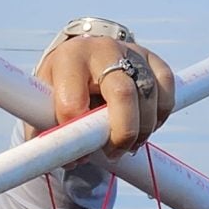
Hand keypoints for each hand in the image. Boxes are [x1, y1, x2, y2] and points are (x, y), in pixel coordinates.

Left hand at [37, 33, 176, 153]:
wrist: (78, 60)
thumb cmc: (58, 90)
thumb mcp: (42, 107)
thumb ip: (48, 133)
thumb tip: (73, 159)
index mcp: (68, 60)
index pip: (73, 103)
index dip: (78, 135)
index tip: (78, 154)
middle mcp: (101, 49)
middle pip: (122, 94)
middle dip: (122, 133)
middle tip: (114, 153)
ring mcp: (130, 50)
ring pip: (148, 93)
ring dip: (143, 128)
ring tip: (128, 145)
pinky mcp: (151, 57)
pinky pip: (166, 86)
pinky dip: (161, 113)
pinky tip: (147, 127)